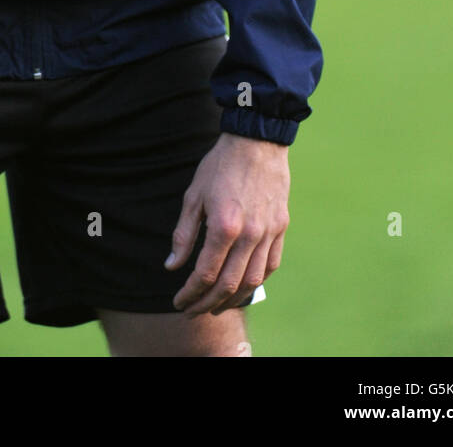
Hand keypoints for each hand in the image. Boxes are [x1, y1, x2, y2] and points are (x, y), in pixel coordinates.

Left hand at [166, 132, 288, 315]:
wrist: (256, 142)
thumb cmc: (220, 166)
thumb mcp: (193, 196)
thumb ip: (184, 234)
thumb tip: (172, 265)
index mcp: (224, 226)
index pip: (205, 274)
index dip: (190, 293)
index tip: (178, 300)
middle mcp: (249, 235)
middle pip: (229, 285)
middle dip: (207, 303)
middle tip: (192, 311)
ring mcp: (268, 232)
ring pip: (252, 281)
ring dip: (232, 299)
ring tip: (216, 305)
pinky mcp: (281, 227)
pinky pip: (271, 264)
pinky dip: (256, 280)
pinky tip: (243, 285)